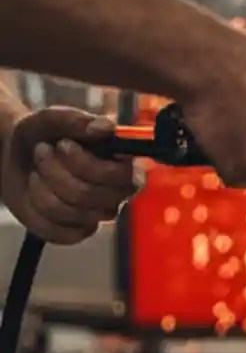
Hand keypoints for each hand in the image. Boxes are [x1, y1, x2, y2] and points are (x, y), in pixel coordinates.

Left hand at [0, 107, 136, 244]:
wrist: (14, 154)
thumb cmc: (42, 133)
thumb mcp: (53, 119)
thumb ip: (79, 120)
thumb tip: (107, 128)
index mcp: (125, 164)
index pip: (125, 178)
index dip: (89, 165)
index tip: (63, 144)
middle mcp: (117, 193)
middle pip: (91, 196)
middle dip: (56, 172)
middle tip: (42, 151)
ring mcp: (97, 215)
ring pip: (70, 212)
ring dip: (42, 186)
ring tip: (36, 169)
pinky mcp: (75, 232)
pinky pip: (57, 231)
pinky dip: (36, 209)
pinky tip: (36, 191)